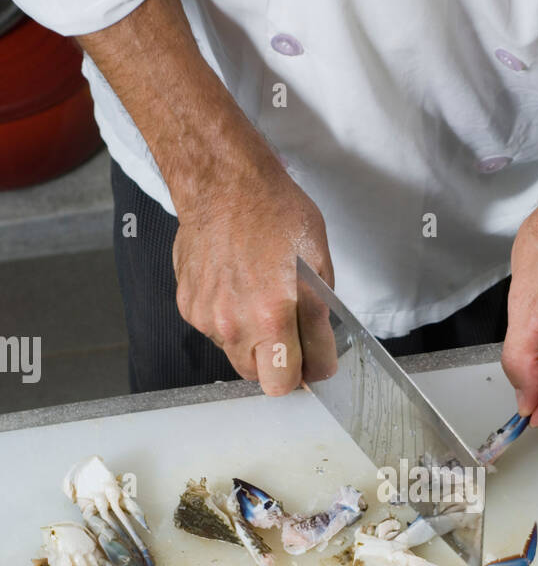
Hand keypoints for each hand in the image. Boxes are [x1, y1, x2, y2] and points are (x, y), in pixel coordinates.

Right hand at [172, 150, 335, 395]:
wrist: (223, 184)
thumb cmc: (275, 213)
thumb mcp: (319, 263)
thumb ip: (319, 320)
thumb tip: (320, 358)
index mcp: (273, 316)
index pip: (288, 381)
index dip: (305, 373)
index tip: (311, 359)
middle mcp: (235, 324)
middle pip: (260, 378)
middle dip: (278, 364)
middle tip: (289, 334)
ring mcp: (207, 317)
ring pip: (236, 354)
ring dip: (251, 340)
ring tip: (259, 298)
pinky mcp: (189, 307)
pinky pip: (214, 331)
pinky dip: (228, 319)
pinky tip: (236, 287)